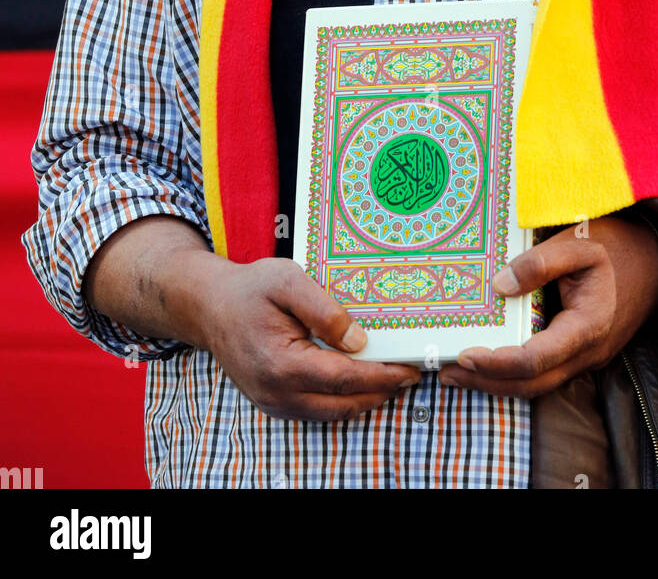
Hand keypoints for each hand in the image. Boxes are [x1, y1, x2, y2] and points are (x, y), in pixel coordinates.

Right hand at [199, 257, 420, 421]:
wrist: (209, 306)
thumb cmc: (248, 290)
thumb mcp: (287, 281)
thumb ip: (325, 310)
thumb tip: (360, 341)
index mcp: (281, 364)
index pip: (344, 378)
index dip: (382, 375)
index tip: (409, 368)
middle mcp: (277, 393)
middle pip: (342, 403)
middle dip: (381, 391)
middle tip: (411, 374)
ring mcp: (273, 403)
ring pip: (331, 412)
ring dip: (364, 399)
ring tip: (392, 379)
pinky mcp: (273, 402)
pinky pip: (316, 409)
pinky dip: (342, 400)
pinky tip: (360, 383)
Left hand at [437, 215, 657, 398]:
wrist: (657, 258)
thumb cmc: (618, 246)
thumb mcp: (579, 242)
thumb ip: (538, 263)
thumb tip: (498, 286)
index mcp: (587, 326)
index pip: (535, 359)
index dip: (498, 363)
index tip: (466, 355)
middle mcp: (588, 352)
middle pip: (532, 383)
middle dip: (487, 382)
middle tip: (447, 373)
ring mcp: (588, 356)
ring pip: (539, 383)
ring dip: (499, 381)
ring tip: (459, 371)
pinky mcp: (584, 351)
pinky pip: (547, 371)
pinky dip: (516, 371)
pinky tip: (492, 358)